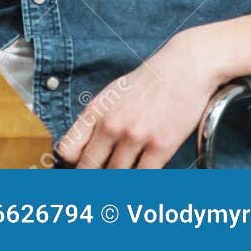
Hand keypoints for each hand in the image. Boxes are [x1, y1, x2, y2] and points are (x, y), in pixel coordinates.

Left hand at [56, 31, 219, 168]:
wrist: (183, 70)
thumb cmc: (148, 82)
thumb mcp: (111, 95)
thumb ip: (95, 120)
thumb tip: (82, 147)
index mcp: (95, 111)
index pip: (67, 150)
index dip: (71, 164)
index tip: (79, 168)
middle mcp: (111, 125)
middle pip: (89, 168)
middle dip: (93, 178)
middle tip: (101, 179)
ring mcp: (135, 137)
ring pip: (117, 175)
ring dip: (118, 180)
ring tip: (122, 177)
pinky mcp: (161, 146)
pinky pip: (143, 176)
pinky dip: (140, 181)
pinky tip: (141, 176)